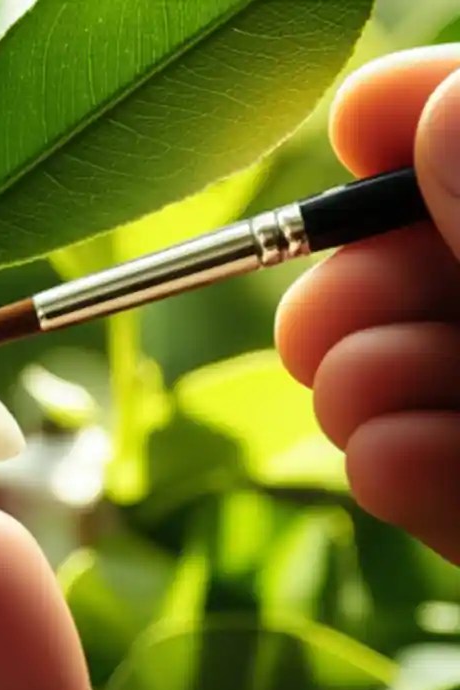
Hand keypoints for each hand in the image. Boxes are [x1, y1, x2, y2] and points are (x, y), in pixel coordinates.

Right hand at [277, 44, 459, 563]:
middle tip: (329, 310)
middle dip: (367, 277)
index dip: (426, 116)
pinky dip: (407, 475)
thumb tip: (434, 111)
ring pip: (424, 376)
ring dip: (365, 380)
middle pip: (435, 263)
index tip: (358, 123)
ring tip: (356, 397)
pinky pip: (453, 491)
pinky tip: (386, 464)